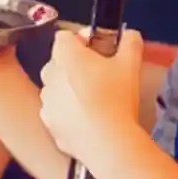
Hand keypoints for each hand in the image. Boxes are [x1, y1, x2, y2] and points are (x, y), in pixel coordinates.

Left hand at [38, 29, 144, 163]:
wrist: (107, 142)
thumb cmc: (116, 98)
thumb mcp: (130, 63)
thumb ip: (129, 42)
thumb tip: (129, 35)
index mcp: (65, 55)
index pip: (65, 36)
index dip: (83, 40)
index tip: (100, 50)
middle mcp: (49, 75)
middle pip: (60, 61)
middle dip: (77, 65)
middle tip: (102, 75)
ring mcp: (47, 100)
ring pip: (57, 87)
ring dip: (71, 89)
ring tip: (96, 100)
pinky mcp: (49, 123)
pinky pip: (58, 111)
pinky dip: (68, 112)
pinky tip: (89, 119)